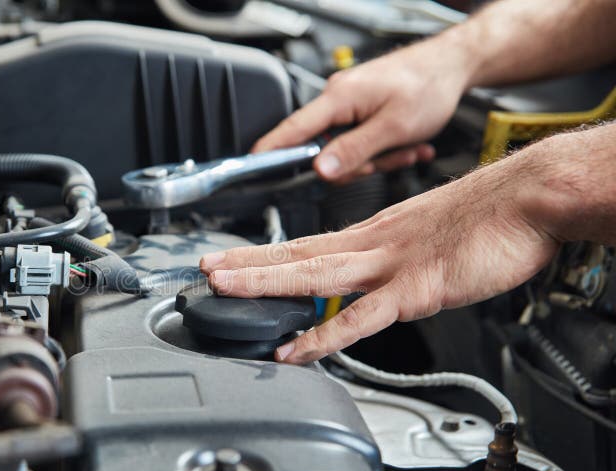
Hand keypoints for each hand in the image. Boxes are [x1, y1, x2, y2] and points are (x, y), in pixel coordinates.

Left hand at [200, 140, 566, 364]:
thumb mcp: (426, 235)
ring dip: (263, 281)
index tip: (231, 258)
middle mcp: (372, 245)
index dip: (263, 254)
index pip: (305, 245)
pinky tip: (295, 350)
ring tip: (222, 285)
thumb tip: (374, 281)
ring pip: (313, 275)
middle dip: (245, 263)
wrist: (528, 197)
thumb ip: (395, 259)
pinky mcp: (415, 289)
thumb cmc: (486, 218)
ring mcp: (390, 266)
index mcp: (374, 234)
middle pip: (296, 255)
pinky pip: (361, 318)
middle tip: (204, 268)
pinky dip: (324, 335)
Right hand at [253, 39, 472, 182]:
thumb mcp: (393, 128)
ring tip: (406, 147)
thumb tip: (320, 169)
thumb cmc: (428, 86)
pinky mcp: (362, 109)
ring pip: (347, 150)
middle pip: (324, 150)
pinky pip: (361, 140)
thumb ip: (354, 150)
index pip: (292, 130)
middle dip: (357, 163)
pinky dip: (384, 148)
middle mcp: (338, 99)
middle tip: (387, 158)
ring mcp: (350, 105)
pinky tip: (407, 144)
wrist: (454, 65)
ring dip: (378, 157)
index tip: (252, 166)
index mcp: (338, 99)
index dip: (270, 151)